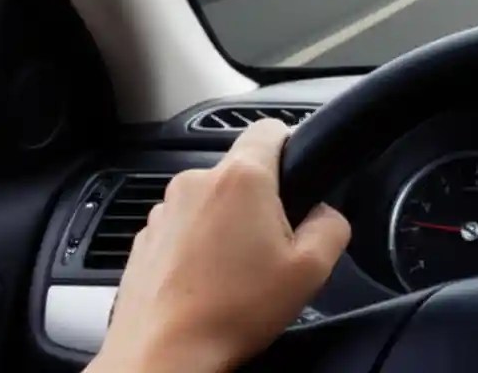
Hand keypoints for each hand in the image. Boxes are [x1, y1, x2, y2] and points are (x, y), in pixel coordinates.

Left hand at [87, 119, 350, 372]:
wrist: (164, 356)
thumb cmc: (231, 313)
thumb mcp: (312, 270)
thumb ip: (332, 225)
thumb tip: (325, 215)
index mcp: (241, 179)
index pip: (271, 127)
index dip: (292, 145)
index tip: (298, 175)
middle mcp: (196, 183)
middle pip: (243, 171)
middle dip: (263, 201)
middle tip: (274, 248)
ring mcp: (164, 211)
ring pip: (212, 202)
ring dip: (227, 226)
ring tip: (238, 274)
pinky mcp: (145, 239)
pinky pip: (184, 229)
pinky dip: (199, 248)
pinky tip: (210, 284)